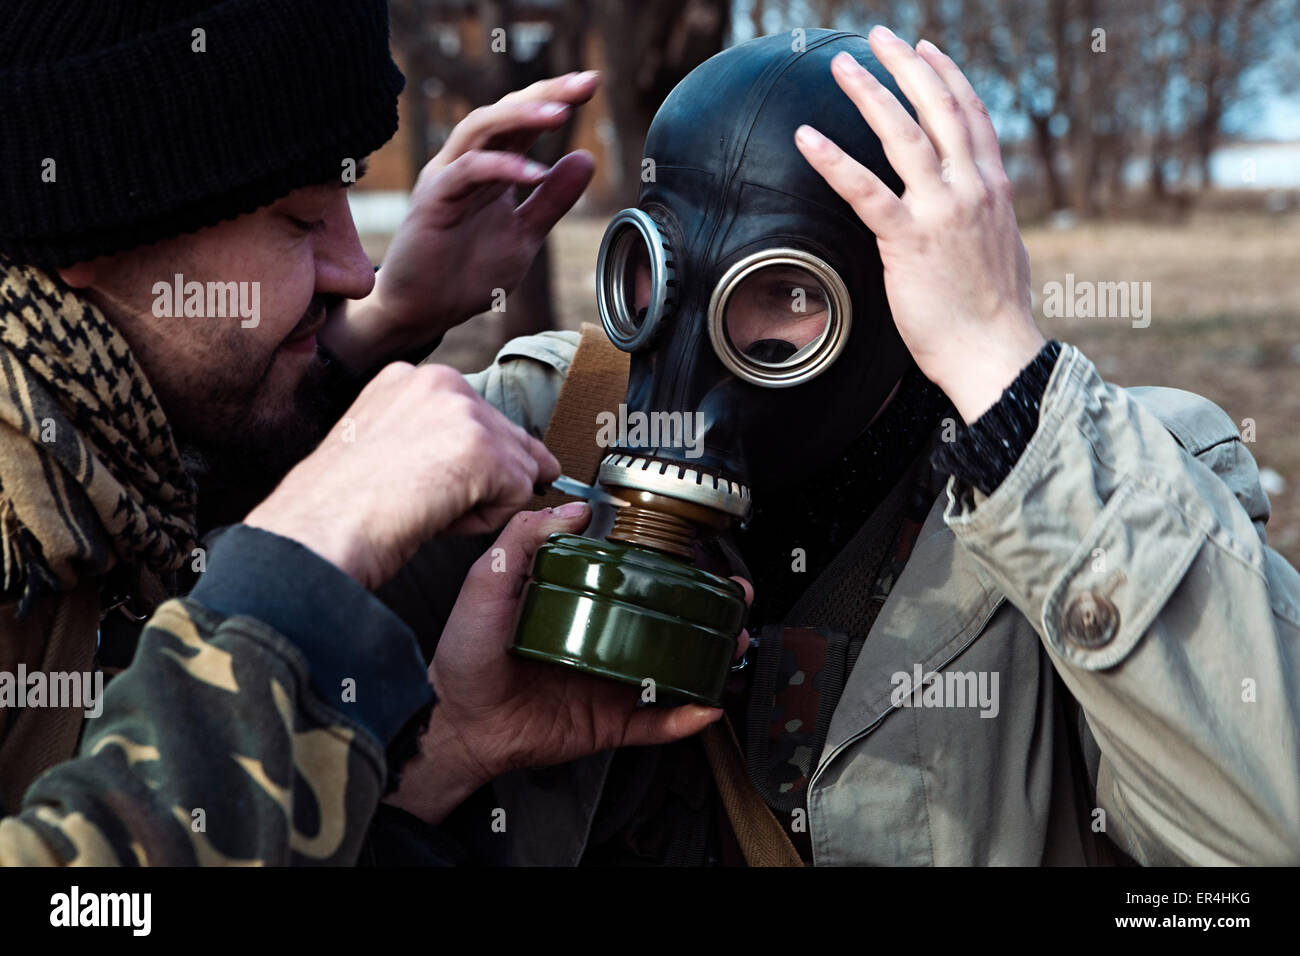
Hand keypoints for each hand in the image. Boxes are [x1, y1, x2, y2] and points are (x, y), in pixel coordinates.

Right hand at [244, 363, 559, 589]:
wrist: (316, 531)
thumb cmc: (337, 508)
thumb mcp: (382, 447)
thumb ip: (430, 439)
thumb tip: (492, 463)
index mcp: (409, 378)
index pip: (475, 418)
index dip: (460, 465)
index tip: (420, 484)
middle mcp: (440, 380)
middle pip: (507, 438)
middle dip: (480, 481)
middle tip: (421, 502)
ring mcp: (465, 411)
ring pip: (518, 467)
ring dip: (480, 502)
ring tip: (424, 508)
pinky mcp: (485, 448)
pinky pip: (520, 494)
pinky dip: (485, 520)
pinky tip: (437, 516)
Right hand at [323, 72, 599, 371]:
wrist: (425, 310)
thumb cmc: (466, 273)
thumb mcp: (525, 235)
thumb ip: (552, 199)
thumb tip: (585, 158)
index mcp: (492, 169)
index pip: (524, 122)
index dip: (556, 99)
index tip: (592, 84)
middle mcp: (468, 163)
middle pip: (505, 112)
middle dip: (545, 93)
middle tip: (585, 82)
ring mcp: (447, 177)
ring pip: (481, 129)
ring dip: (522, 117)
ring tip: (561, 113)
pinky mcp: (433, 199)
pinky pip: (468, 171)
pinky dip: (502, 168)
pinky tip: (535, 172)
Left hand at [387, 506, 752, 823]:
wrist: (454, 721)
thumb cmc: (463, 657)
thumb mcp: (487, 582)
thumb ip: (523, 538)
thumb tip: (571, 509)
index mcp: (577, 606)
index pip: (631, 581)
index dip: (668, 569)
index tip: (696, 555)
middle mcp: (599, 642)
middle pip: (665, 624)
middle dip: (706, 612)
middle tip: (732, 598)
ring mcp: (607, 684)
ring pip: (671, 672)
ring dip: (706, 660)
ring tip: (730, 644)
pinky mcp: (607, 724)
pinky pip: (654, 723)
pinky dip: (683, 718)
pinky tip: (704, 704)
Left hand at [794, 26, 1044, 422]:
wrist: (995, 354)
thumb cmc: (992, 314)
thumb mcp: (1000, 250)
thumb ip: (983, 218)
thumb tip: (973, 208)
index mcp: (994, 189)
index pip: (971, 116)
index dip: (947, 77)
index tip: (926, 50)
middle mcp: (972, 189)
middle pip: (939, 109)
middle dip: (907, 66)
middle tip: (879, 37)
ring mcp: (942, 211)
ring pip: (904, 136)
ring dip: (870, 94)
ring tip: (840, 68)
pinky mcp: (910, 240)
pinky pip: (865, 190)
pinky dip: (834, 160)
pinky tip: (807, 138)